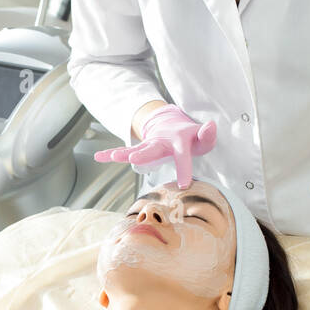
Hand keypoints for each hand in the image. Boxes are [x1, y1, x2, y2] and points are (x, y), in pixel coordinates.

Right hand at [93, 103, 216, 189]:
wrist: (172, 125)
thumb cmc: (191, 137)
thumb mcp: (202, 137)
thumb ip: (208, 135)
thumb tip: (211, 125)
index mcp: (179, 141)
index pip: (182, 156)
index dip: (184, 169)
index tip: (185, 185)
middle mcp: (161, 142)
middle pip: (152, 149)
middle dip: (143, 154)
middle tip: (134, 159)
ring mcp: (148, 144)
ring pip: (135, 149)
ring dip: (123, 153)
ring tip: (110, 157)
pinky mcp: (140, 149)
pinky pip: (124, 151)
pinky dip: (110, 154)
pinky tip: (98, 156)